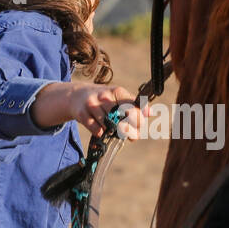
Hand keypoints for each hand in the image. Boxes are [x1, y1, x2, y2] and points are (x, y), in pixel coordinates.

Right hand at [31, 82, 148, 138]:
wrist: (77, 96)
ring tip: (115, 131)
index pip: (132, 107)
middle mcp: (104, 96)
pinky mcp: (81, 113)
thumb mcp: (119, 97)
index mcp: (117, 92)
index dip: (139, 120)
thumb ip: (135, 105)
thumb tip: (152, 112)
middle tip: (133, 136)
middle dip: (129, 130)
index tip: (140, 127)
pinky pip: (95, 129)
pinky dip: (100, 133)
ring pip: (108, 125)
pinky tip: (101, 131)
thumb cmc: (104, 99)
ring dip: (114, 132)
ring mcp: (92, 104)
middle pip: (121, 118)